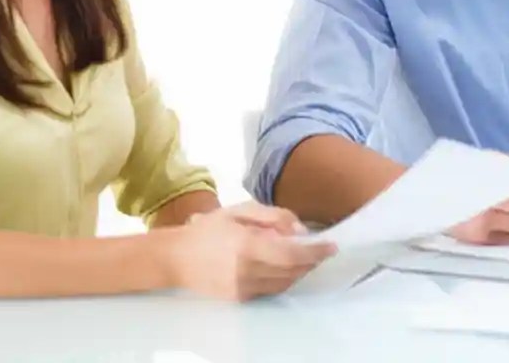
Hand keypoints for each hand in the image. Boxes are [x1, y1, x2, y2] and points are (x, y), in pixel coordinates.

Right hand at [168, 202, 336, 300]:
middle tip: (321, 249)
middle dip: (311, 261)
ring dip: (299, 271)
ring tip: (304, 256)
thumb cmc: (209, 229)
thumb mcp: (240, 210)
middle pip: (292, 271)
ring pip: (284, 283)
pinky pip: (271, 289)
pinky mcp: (239, 298)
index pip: (292, 255)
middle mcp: (247, 271)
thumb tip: (301, 230)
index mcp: (247, 246)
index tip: (332, 247)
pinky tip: (283, 266)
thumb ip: (274, 217)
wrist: (176, 258)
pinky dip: (283, 279)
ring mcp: (243, 288)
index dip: (315, 252)